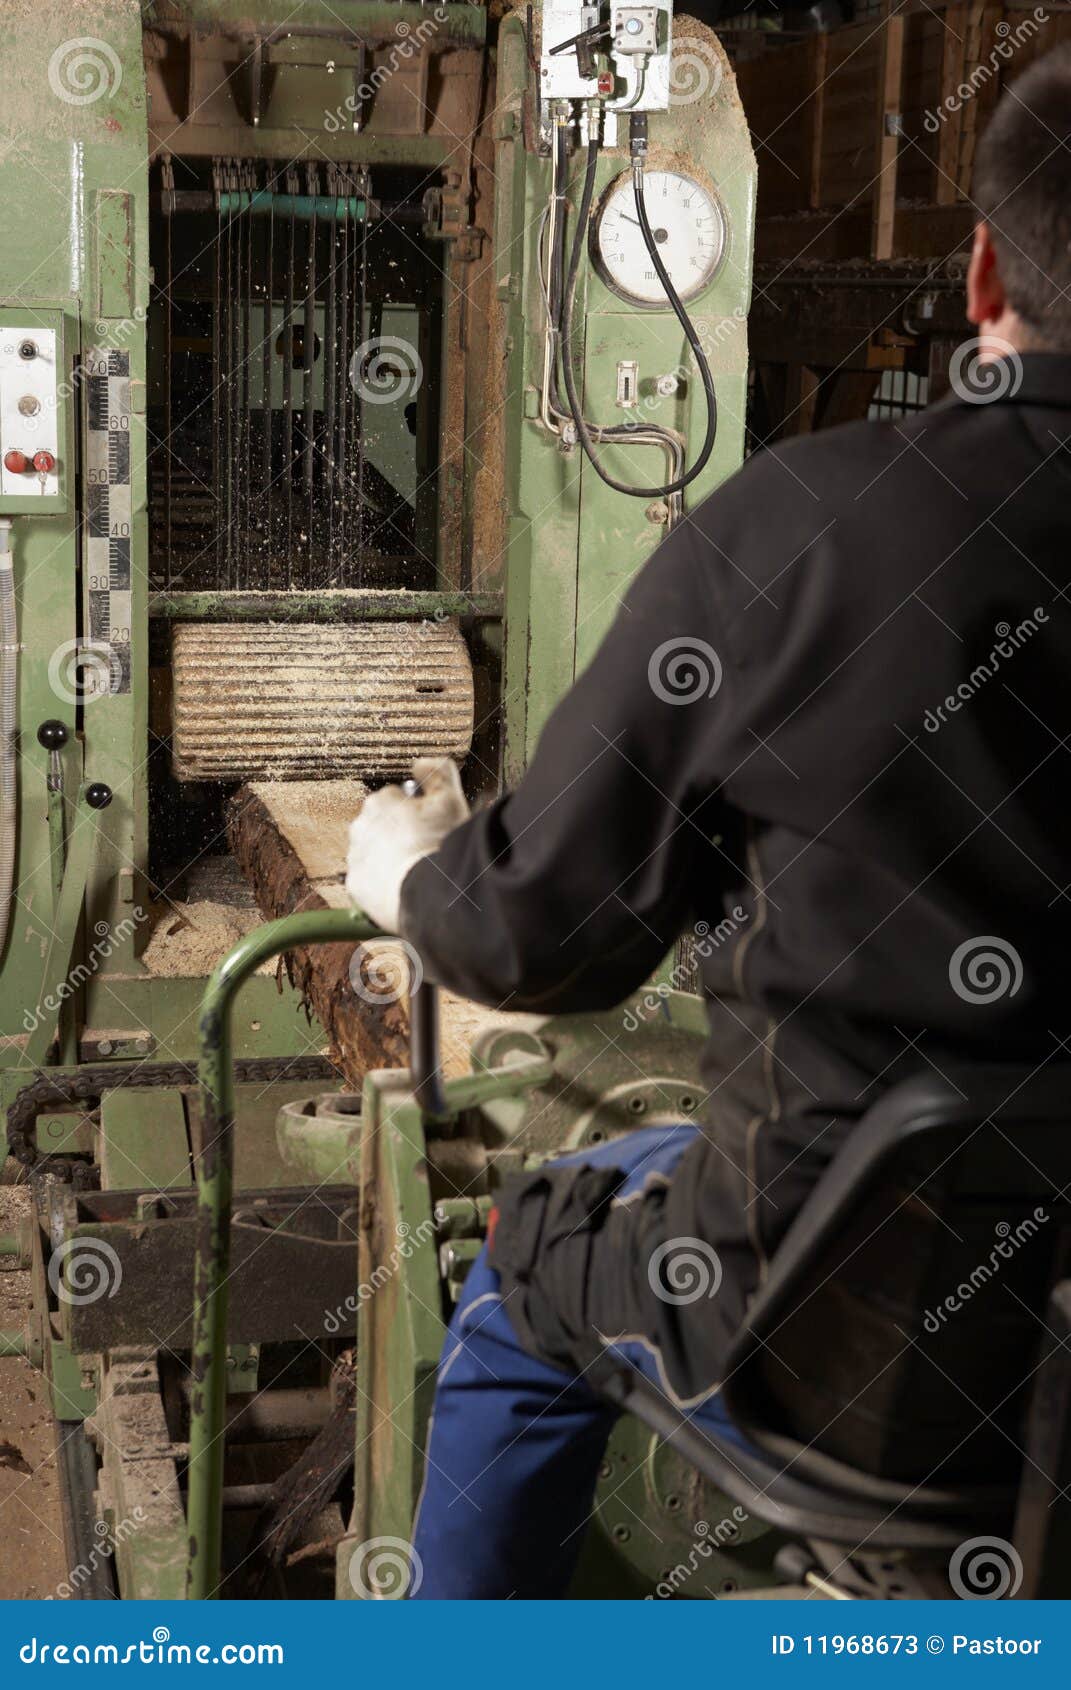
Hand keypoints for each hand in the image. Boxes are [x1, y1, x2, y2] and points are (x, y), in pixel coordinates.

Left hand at [345, 756, 469, 931]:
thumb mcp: (450, 799)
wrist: (429, 894)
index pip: (397, 800)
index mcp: (379, 803)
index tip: (432, 825)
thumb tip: (420, 764)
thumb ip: (438, 771)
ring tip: (416, 870)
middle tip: (426, 847)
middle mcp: (360, 826)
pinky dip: (383, 882)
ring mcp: (355, 857)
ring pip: (374, 852)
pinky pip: (369, 879)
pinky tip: (404, 886)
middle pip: (383, 825)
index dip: (418, 811)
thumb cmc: (440, 845)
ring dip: (391, 857)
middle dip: (400, 833)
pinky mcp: (355, 885)